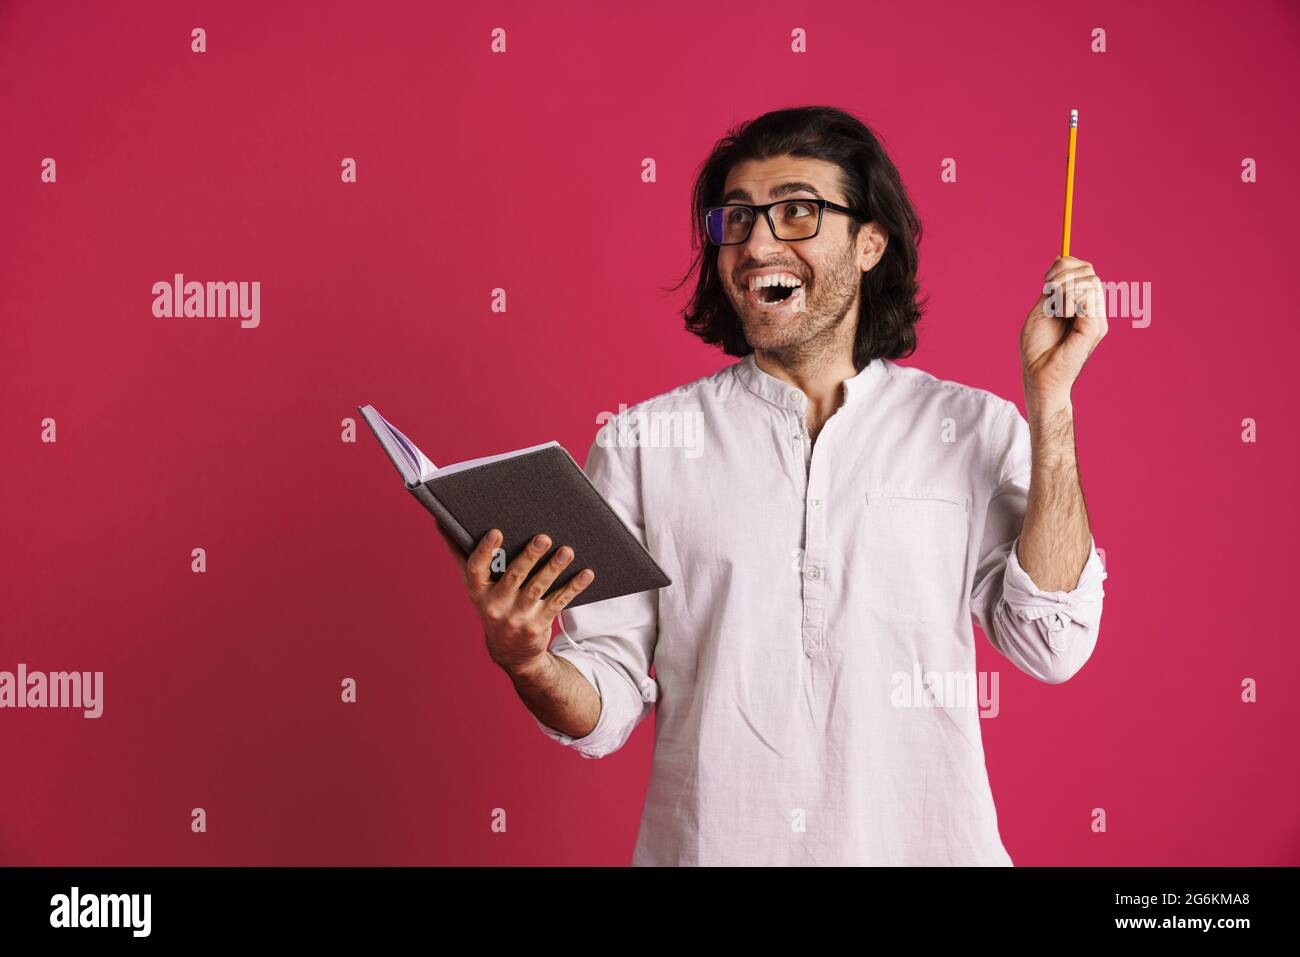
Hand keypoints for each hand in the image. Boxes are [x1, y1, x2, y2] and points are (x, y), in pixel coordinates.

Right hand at [436, 523, 595, 677]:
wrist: (511, 652)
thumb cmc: (492, 604)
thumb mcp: (475, 586)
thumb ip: (460, 555)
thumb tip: (439, 521)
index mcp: (478, 591)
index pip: (476, 570)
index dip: (485, 551)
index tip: (497, 532)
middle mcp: (496, 604)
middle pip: (514, 577)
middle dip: (529, 556)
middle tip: (544, 537)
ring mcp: (518, 616)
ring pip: (537, 589)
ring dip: (553, 569)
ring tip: (567, 551)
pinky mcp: (539, 624)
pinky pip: (558, 603)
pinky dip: (573, 588)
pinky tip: (586, 573)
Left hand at [1021, 255, 1107, 408]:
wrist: (1038, 376)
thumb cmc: (1037, 348)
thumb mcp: (1042, 309)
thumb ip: (1052, 287)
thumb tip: (1059, 258)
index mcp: (1081, 304)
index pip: (1083, 269)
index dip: (1065, 265)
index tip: (1045, 280)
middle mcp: (1093, 310)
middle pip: (1088, 270)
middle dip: (1063, 274)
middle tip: (1047, 291)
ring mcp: (1097, 318)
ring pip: (1090, 280)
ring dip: (1064, 287)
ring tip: (1055, 308)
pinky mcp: (1096, 327)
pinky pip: (1089, 295)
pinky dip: (1070, 298)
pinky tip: (1063, 313)